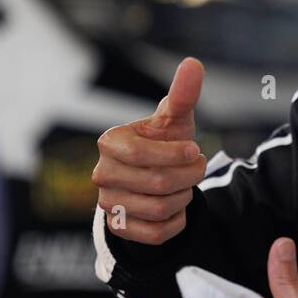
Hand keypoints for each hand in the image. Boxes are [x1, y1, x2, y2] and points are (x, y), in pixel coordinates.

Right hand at [93, 57, 207, 244]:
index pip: (141, 154)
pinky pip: (156, 233)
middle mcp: (101, 173)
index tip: (195, 150)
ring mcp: (107, 203)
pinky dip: (176, 221)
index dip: (175, 155)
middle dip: (188, 176)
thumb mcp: (174, 118)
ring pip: (159, 209)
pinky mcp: (118, 228)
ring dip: (184, 197)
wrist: (157, 174)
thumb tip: (193, 63)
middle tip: (196, 168)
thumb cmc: (165, 141)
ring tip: (186, 184)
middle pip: (156, 184)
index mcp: (110, 142)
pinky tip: (177, 206)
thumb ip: (183, 93)